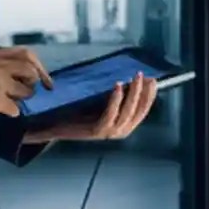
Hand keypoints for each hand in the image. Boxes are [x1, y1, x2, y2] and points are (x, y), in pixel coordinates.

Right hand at [0, 47, 52, 129]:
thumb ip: (5, 65)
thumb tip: (33, 73)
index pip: (28, 54)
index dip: (40, 67)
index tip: (47, 81)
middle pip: (31, 72)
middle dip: (33, 84)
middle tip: (25, 92)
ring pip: (26, 92)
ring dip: (22, 99)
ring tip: (8, 100)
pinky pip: (15, 108)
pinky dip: (12, 112)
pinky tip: (1, 110)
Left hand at [30, 72, 157, 142]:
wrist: (55, 124)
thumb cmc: (78, 111)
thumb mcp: (102, 101)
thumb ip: (117, 95)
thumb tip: (134, 80)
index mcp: (124, 126)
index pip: (142, 111)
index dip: (149, 96)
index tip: (152, 80)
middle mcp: (119, 132)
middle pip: (137, 111)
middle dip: (143, 92)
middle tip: (143, 75)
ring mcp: (108, 133)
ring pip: (126, 113)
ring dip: (132, 94)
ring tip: (135, 77)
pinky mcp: (96, 131)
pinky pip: (110, 114)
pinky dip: (116, 100)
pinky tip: (118, 86)